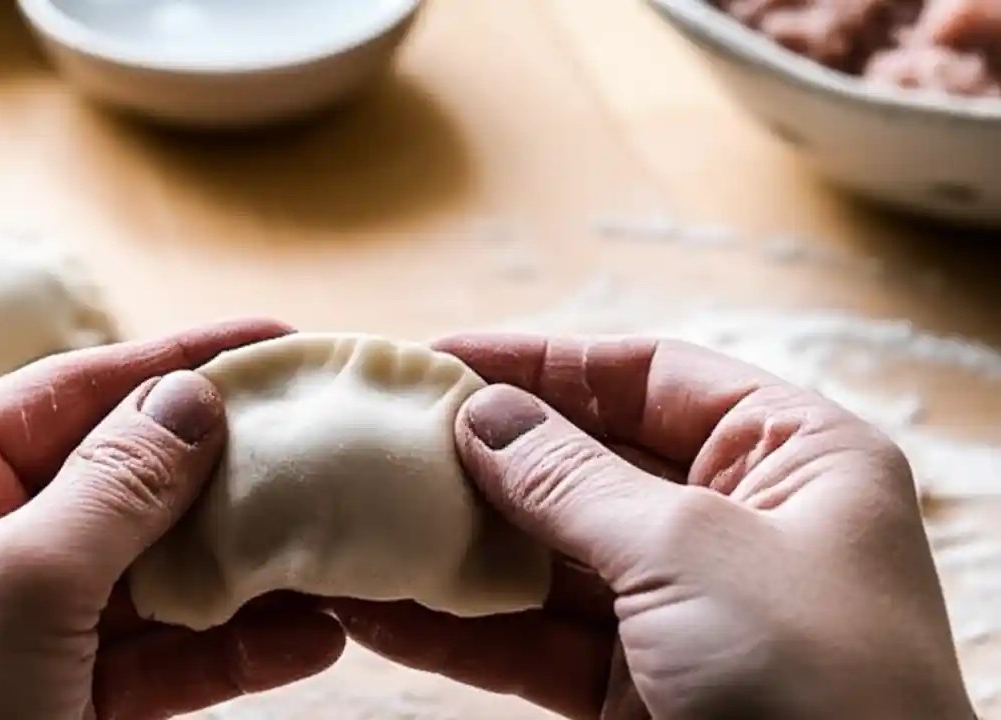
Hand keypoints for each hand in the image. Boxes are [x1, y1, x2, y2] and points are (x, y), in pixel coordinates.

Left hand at [0, 320, 344, 719]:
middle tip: (325, 442)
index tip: (277, 336)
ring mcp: (23, 621)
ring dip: (248, 567)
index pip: (74, 389)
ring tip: (337, 544)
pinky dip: (232, 649)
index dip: (180, 360)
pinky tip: (309, 640)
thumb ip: (114, 488)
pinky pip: (160, 654)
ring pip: (155, 569)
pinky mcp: (63, 697)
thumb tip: (192, 398)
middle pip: (126, 477)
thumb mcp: (16, 587)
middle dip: (227, 469)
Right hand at [334, 334, 974, 718]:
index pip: (648, 374)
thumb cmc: (816, 683)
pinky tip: (382, 608)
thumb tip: (480, 414)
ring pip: (548, 557)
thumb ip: (571, 480)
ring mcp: (681, 610)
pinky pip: (533, 640)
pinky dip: (459, 627)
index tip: (441, 357)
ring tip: (361, 517)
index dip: (542, 362)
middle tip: (384, 437)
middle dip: (485, 455)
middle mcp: (736, 523)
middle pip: (586, 462)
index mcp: (790, 457)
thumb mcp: (690, 552)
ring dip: (455, 544)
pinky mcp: (634, 689)